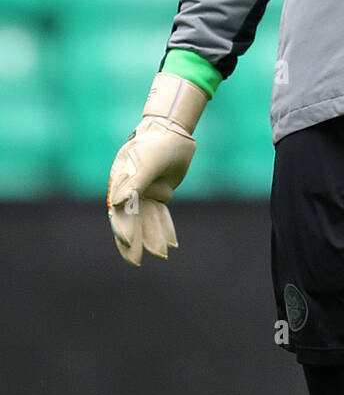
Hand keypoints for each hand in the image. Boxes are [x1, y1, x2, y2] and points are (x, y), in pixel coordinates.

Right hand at [106, 74, 207, 265]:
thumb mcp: (147, 162)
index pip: (120, 211)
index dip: (122, 228)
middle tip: (135, 263)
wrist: (172, 131)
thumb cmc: (156, 144)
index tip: (128, 243)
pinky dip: (165, 229)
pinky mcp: (159, 194)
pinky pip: (160, 215)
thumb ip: (135, 182)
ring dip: (153, 238)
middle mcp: (130, 191)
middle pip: (131, 221)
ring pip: (147, 221)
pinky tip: (171, 244)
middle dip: (134, 242)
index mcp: (122, 184)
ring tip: (162, 256)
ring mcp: (144, 194)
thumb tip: (119, 203)